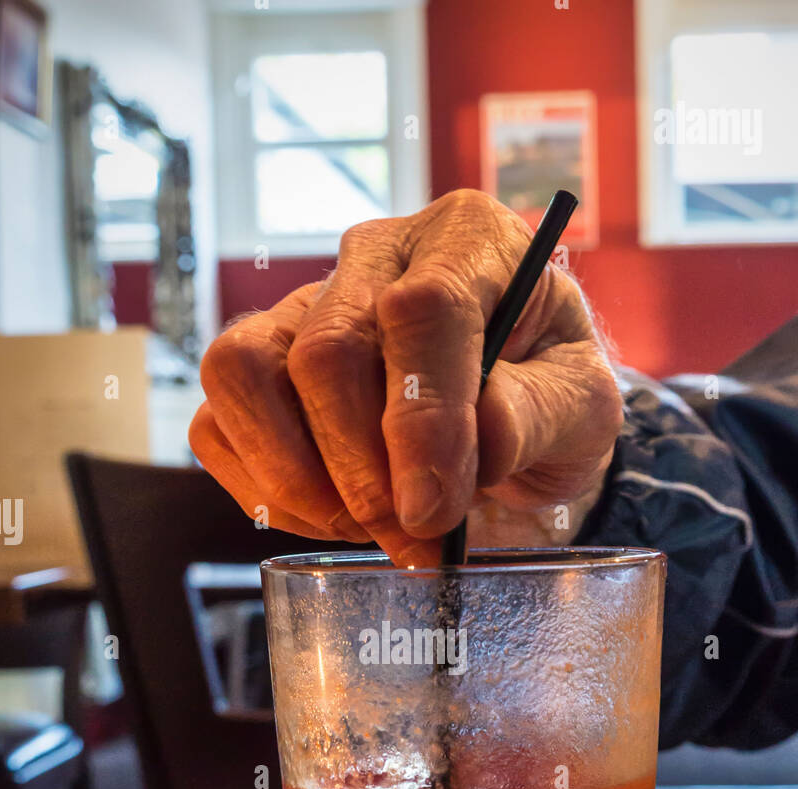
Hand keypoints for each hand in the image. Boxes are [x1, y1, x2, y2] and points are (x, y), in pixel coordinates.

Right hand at [190, 189, 621, 565]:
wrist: (513, 414)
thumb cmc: (547, 398)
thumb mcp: (581, 409)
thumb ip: (536, 416)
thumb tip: (478, 442)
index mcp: (467, 240)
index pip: (423, 308)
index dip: (421, 420)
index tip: (431, 509)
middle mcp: (375, 255)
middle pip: (325, 350)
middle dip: (361, 471)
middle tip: (412, 538)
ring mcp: (302, 305)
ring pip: (246, 373)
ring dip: (297, 477)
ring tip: (365, 525)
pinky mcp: (258, 366)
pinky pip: (216, 423)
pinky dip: (264, 490)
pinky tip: (331, 515)